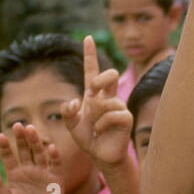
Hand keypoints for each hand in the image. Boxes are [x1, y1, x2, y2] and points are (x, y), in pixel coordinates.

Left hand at [0, 124, 64, 193]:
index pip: (8, 156)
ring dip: (35, 141)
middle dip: (21, 138)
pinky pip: (55, 164)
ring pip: (38, 153)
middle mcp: (28, 168)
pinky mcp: (56, 177)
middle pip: (24, 150)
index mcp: (14, 172)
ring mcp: (42, 171)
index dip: (4, 146)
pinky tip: (51, 147)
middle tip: (18, 125)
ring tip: (31, 129)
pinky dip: (54, 156)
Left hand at [62, 36, 132, 167]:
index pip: (91, 70)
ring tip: (96, 128)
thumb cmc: (88, 138)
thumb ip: (67, 112)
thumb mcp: (71, 125)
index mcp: (93, 94)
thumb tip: (74, 101)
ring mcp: (119, 106)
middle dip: (101, 78)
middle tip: (93, 91)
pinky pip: (112, 114)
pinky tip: (102, 131)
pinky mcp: (126, 117)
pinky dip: (102, 124)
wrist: (100, 155)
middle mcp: (108, 97)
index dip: (90, 54)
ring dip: (95, 116)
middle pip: (110, 74)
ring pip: (105, 101)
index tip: (87, 38)